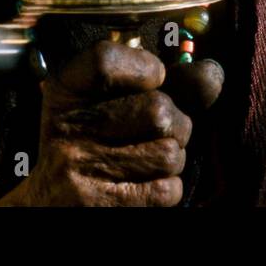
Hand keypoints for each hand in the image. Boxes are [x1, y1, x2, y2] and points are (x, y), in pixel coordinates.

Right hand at [0, 40, 223, 206]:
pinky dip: (167, 189)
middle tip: (156, 133)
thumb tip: (212, 73)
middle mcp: (68, 126)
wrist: (52, 203)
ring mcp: (81, 167)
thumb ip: (166, 83)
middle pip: (157, 109)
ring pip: (169, 153)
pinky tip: (144, 185)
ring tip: (149, 160)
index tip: (154, 77)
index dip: (144, 67)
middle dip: (175, 123)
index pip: (105, 60)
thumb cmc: (95, 144)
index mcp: (66, 90)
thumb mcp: (112, 102)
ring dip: (173, 159)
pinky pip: (167, 190)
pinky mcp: (99, 204)